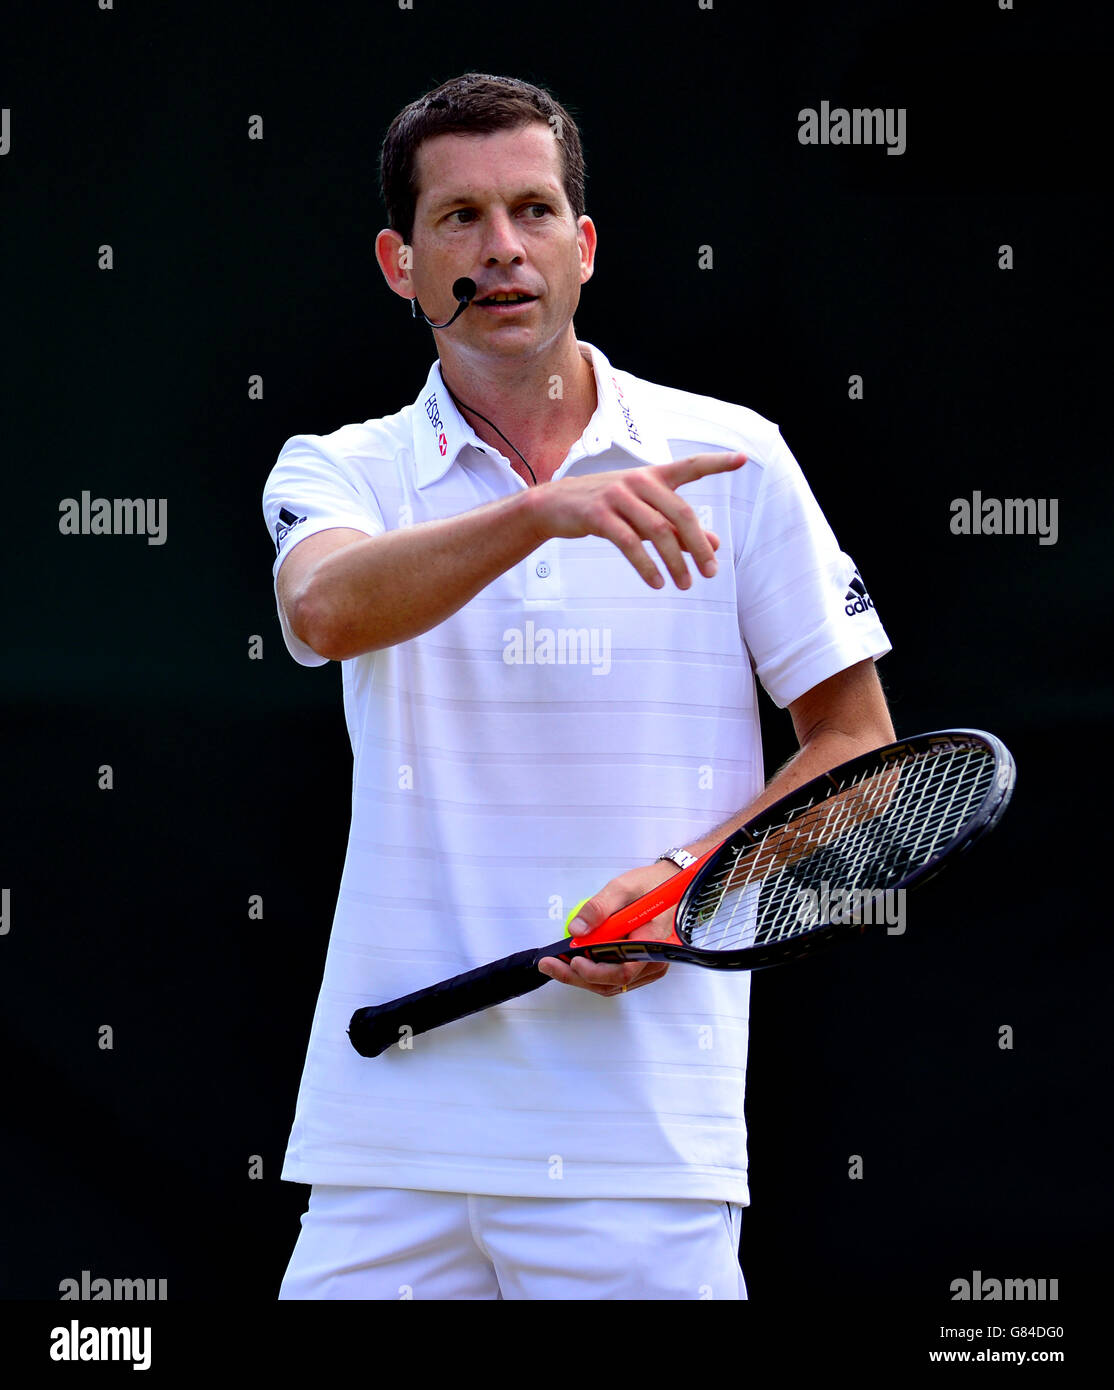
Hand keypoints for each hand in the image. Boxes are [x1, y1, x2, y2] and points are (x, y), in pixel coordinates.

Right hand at [530, 451, 745, 589]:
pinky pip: (629, 543)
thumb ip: (678, 528)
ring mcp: (618, 496)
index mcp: (654, 476)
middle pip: (680, 512)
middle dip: (699, 545)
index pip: (691, 466)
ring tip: (685, 585)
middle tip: (711, 573)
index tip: (742, 459)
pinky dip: (646, 566)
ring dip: (675, 562)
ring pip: (657, 531)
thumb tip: (715, 544)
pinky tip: (657, 583)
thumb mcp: (644, 514)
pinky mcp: (599, 515)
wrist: (555, 504)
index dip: (718, 463)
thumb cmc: (607, 507)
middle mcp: (639, 481)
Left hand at [537, 861, 681, 996]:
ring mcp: (648, 966)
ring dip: (582, 977)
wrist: (668, 885)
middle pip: (613, 982)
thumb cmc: (650, 886)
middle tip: (550, 965)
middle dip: (578, 977)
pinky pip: (615, 978)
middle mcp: (653, 960)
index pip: (623, 970)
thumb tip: (577, 930)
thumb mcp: (622, 887)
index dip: (595, 971)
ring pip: (611, 984)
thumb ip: (599, 907)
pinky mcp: (640, 966)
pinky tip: (575, 961)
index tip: (572, 960)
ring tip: (557, 964)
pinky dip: (593, 973)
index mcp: (652, 941)